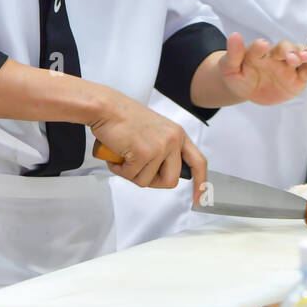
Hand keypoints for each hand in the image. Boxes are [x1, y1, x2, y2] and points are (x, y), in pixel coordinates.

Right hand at [90, 92, 207, 203]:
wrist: (106, 108)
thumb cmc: (124, 118)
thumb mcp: (155, 132)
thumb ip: (164, 150)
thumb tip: (162, 173)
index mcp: (178, 134)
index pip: (198, 162)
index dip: (200, 183)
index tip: (198, 198)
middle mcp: (173, 140)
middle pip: (171, 180)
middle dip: (152, 181)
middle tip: (137, 170)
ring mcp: (160, 147)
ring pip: (147, 181)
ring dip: (131, 173)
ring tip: (123, 156)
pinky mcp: (144, 153)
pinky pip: (132, 175)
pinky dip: (120, 169)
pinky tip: (116, 155)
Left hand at [218, 33, 306, 105]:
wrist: (246, 90)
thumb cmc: (237, 75)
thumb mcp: (230, 68)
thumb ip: (233, 54)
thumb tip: (234, 35)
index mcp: (258, 52)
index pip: (260, 46)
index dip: (261, 46)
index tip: (262, 46)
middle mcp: (276, 56)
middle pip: (286, 47)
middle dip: (289, 50)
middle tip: (290, 57)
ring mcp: (288, 66)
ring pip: (301, 56)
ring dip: (305, 56)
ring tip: (305, 59)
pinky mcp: (297, 78)